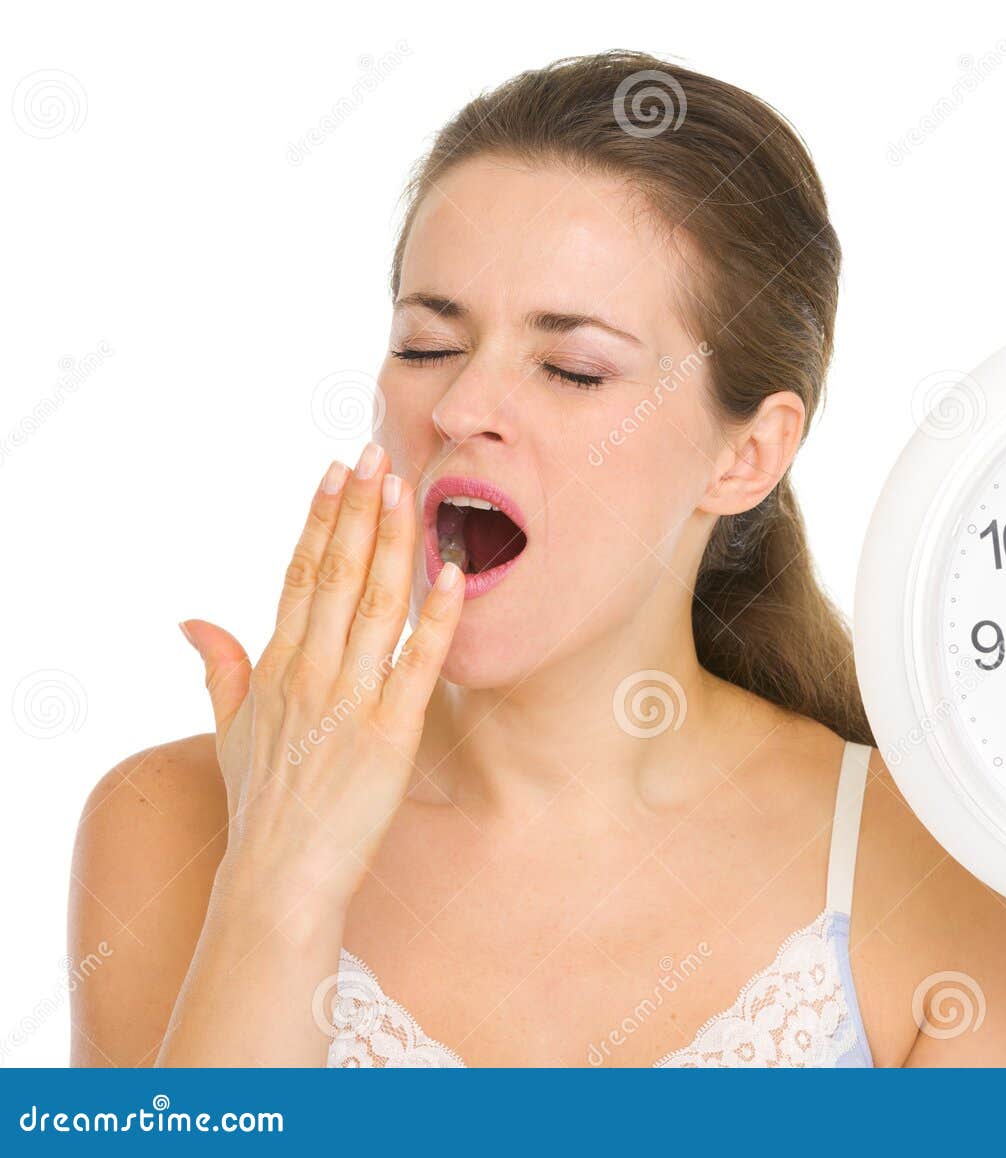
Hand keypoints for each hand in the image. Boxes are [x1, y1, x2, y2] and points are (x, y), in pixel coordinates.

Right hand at [181, 444, 463, 917]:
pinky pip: (418, 663)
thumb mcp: (227, 732)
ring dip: (393, 541)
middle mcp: (309, 674)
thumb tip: (192, 620)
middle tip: (378, 454)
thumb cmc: (261, 806)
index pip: (300, 574)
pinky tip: (455, 572)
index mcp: (275, 667)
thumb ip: (218, 670)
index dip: (321, 518)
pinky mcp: (390, 735)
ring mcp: (349, 702)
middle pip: (337, 574)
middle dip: (358, 509)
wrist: (280, 878)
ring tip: (407, 489)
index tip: (336, 471)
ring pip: (375, 604)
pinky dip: (437, 616)